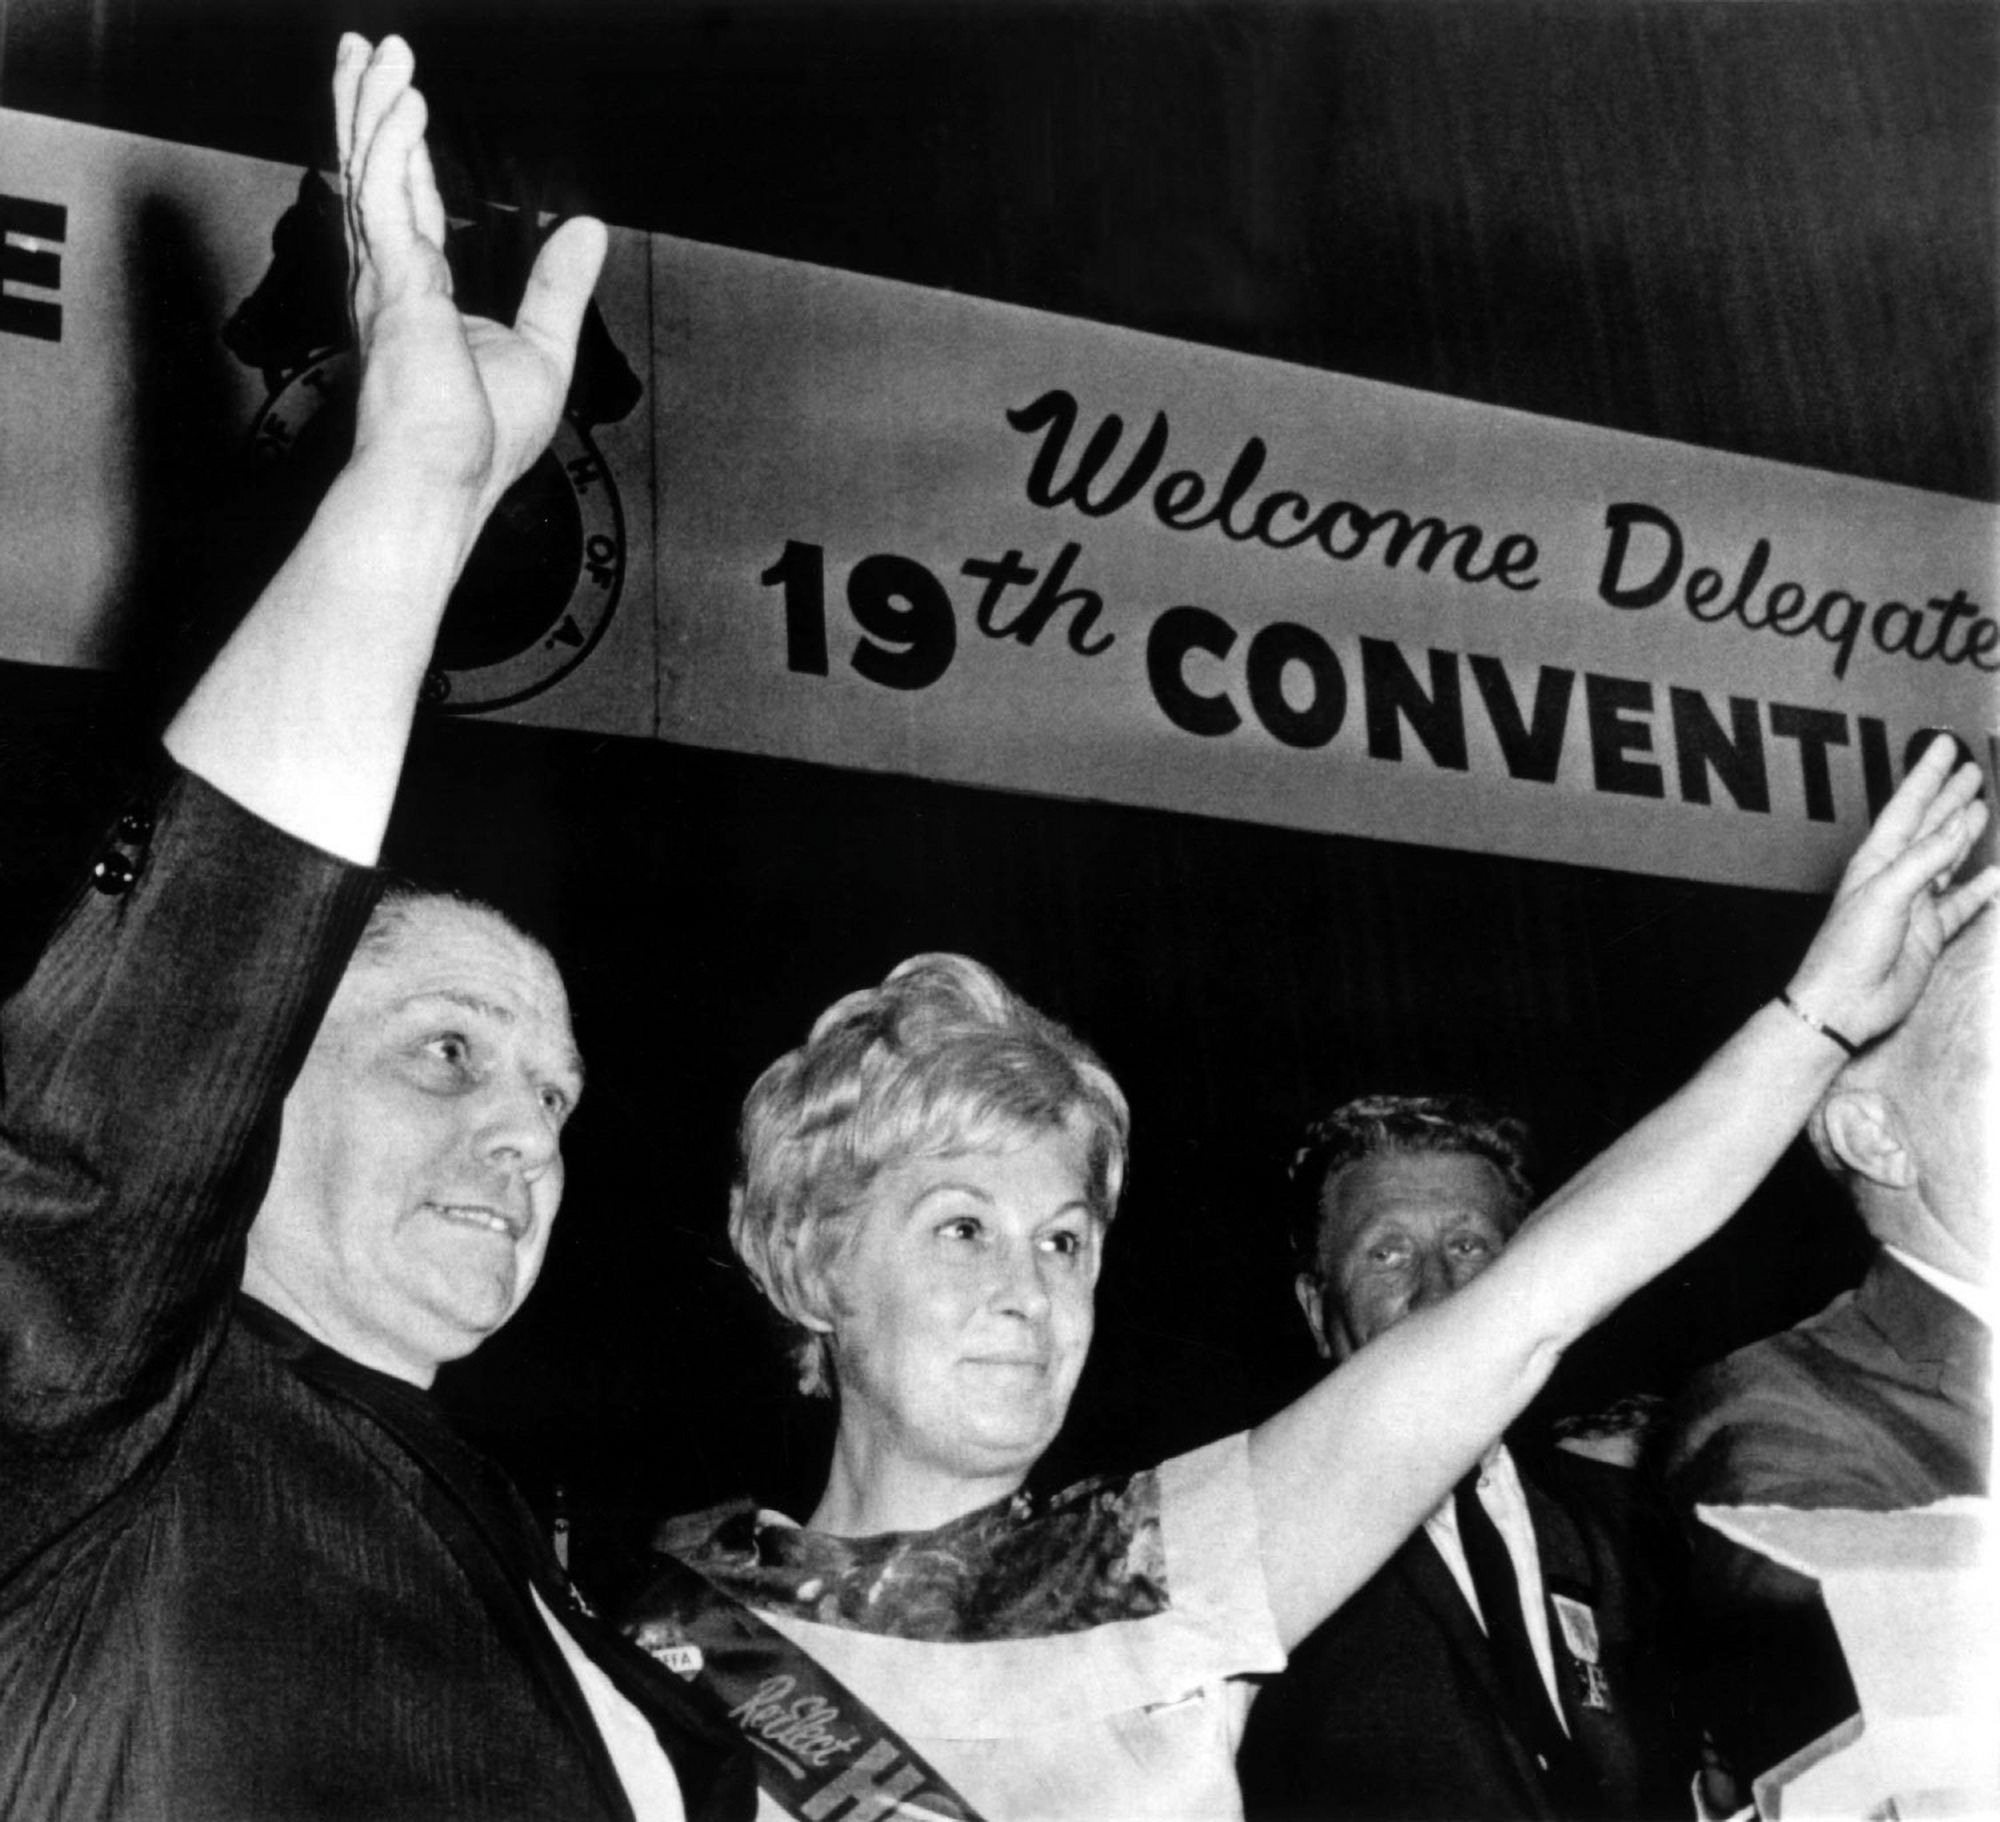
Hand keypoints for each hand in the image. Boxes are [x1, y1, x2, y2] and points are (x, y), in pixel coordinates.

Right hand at [333, 34, 607, 520]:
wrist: (445, 485)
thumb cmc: (479, 444)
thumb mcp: (544, 348)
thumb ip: (559, 284)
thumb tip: (589, 227)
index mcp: (419, 298)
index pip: (407, 204)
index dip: (402, 149)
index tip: (401, 99)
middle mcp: (391, 282)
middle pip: (373, 173)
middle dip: (365, 106)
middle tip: (361, 46)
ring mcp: (385, 282)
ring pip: (370, 171)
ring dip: (372, 104)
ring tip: (377, 48)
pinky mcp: (393, 287)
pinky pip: (387, 197)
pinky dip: (395, 146)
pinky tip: (406, 102)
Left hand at [1786, 734, 1999, 1046]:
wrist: (1845, 1002)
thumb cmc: (1850, 948)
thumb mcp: (1886, 894)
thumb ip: (1925, 859)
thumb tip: (1959, 824)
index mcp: (1877, 860)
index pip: (1907, 807)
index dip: (1927, 775)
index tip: (1945, 746)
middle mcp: (1896, 876)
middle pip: (1929, 826)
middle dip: (1949, 797)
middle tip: (1971, 770)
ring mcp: (1914, 903)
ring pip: (1946, 859)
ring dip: (1963, 833)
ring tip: (1981, 807)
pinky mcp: (1930, 932)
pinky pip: (1961, 903)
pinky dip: (1978, 888)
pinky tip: (1995, 875)